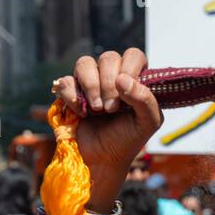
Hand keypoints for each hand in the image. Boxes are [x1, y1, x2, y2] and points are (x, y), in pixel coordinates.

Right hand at [53, 49, 162, 209]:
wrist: (104, 159)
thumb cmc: (128, 139)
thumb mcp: (148, 123)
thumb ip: (146, 100)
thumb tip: (122, 78)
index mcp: (133, 79)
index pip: (133, 55)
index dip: (129, 68)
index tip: (127, 92)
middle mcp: (111, 76)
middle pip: (108, 57)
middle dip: (109, 83)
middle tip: (111, 109)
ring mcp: (89, 83)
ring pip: (84, 63)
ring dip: (91, 86)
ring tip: (98, 110)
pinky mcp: (70, 92)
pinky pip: (66, 81)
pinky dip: (72, 97)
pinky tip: (82, 114)